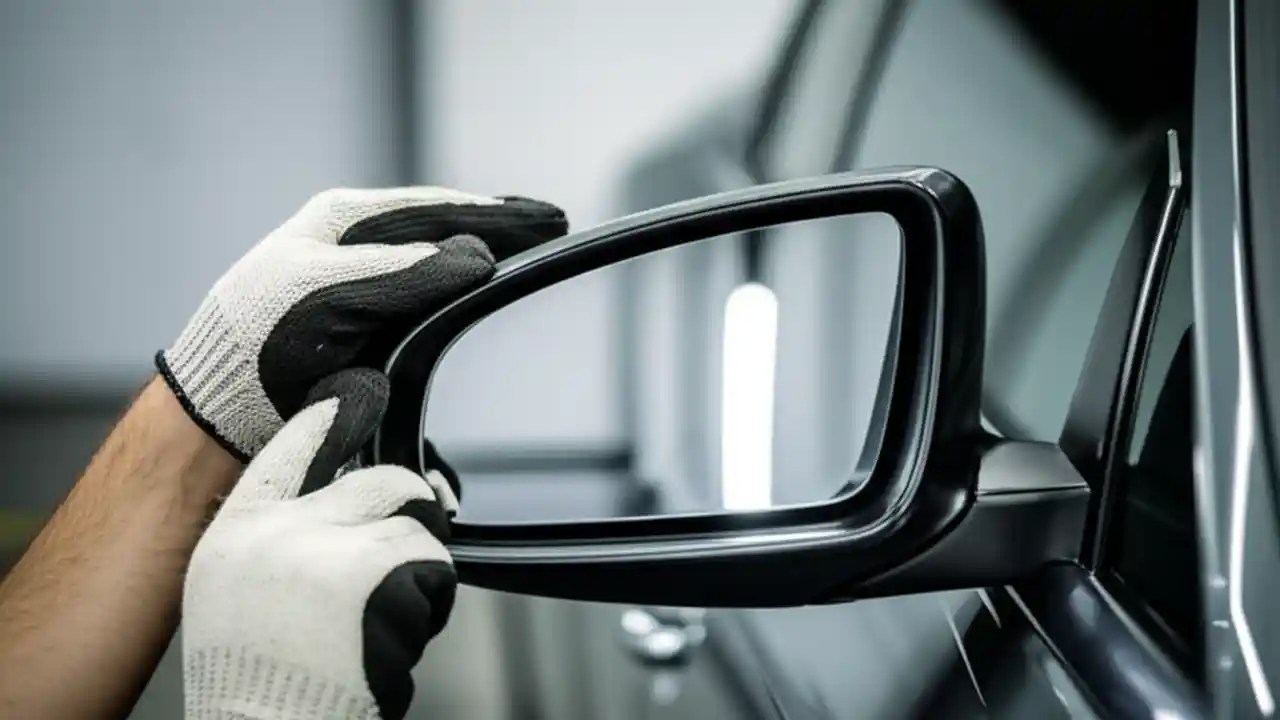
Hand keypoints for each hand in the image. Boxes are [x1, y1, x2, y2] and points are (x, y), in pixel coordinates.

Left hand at [158, 188, 567, 458]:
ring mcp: (354, 273)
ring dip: (481, 248)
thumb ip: (401, 273)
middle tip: (550, 222)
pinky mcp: (356, 314)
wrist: (220, 405)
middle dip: (496, 223)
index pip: (437, 208)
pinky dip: (456, 279)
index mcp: (343, 219)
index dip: (496, 213)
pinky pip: (421, 287)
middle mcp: (351, 238)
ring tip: (524, 246)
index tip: (546, 218)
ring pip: (433, 252)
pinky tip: (475, 284)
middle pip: (440, 223)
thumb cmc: (259, 345)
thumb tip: (475, 258)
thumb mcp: (330, 297)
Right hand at [183, 369, 458, 719]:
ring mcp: (326, 549)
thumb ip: (285, 540)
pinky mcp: (373, 577)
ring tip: (382, 621)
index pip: (286, 454)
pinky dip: (430, 607)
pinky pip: (435, 571)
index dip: (327, 419)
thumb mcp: (239, 594)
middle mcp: (277, 531)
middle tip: (408, 555)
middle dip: (413, 514)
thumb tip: (364, 500)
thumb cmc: (259, 678)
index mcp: (235, 535)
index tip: (355, 392)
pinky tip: (390, 643)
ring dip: (421, 575)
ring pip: (419, 529)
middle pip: (383, 482)